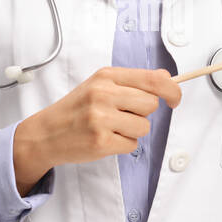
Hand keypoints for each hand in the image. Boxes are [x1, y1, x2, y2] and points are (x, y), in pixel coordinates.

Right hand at [12, 67, 182, 195]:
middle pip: (151, 104)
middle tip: (124, 116)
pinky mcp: (101, 141)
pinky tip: (106, 139)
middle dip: (143, 113)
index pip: (153, 79)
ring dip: (133, 131)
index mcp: (106, 76)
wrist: (46, 133)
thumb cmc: (75, 109)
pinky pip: (132, 145)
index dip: (171, 90)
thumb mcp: (99, 85)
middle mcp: (103, 94)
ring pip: (144, 127)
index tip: (174, 99)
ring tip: (111, 127)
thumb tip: (165, 77)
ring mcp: (101, 118)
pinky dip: (123, 145)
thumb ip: (131, 81)